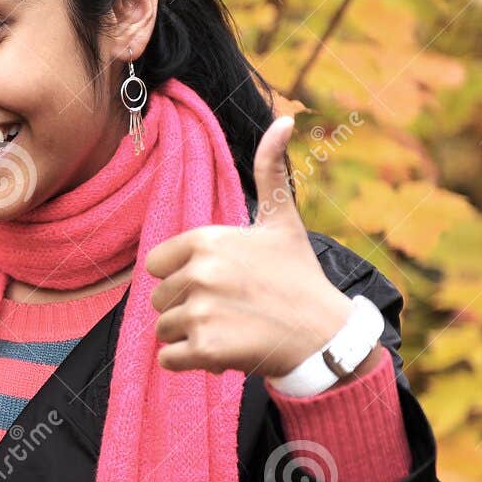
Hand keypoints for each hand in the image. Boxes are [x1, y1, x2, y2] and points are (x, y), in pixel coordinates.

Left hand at [143, 116, 354, 377]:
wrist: (324, 335)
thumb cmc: (299, 277)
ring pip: (164, 329)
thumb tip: (285, 118)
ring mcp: (201, 311)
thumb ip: (272, 171)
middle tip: (230, 310)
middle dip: (187, 309)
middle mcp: (200, 272)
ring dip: (190, 336)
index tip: (218, 283)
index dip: (183, 277)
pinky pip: (168, 359)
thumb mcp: (283, 222)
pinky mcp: (205, 348)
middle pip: (159, 299)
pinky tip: (222, 352)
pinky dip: (189, 362)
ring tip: (230, 329)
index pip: (157, 265)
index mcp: (208, 239)